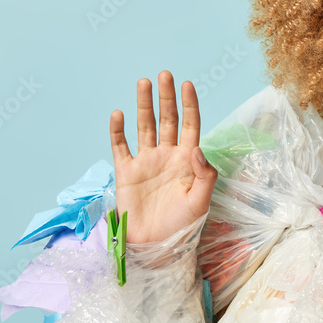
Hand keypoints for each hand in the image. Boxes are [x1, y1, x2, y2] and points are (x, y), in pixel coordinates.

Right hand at [109, 70, 218, 244]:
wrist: (156, 247)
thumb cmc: (182, 226)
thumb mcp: (201, 202)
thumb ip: (204, 175)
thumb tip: (197, 148)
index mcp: (188, 161)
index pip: (190, 126)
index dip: (189, 105)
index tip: (187, 85)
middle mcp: (167, 156)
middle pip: (167, 120)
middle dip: (166, 98)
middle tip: (164, 75)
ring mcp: (146, 162)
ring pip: (144, 127)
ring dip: (143, 105)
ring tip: (143, 83)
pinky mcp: (126, 172)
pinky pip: (120, 147)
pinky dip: (118, 130)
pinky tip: (118, 114)